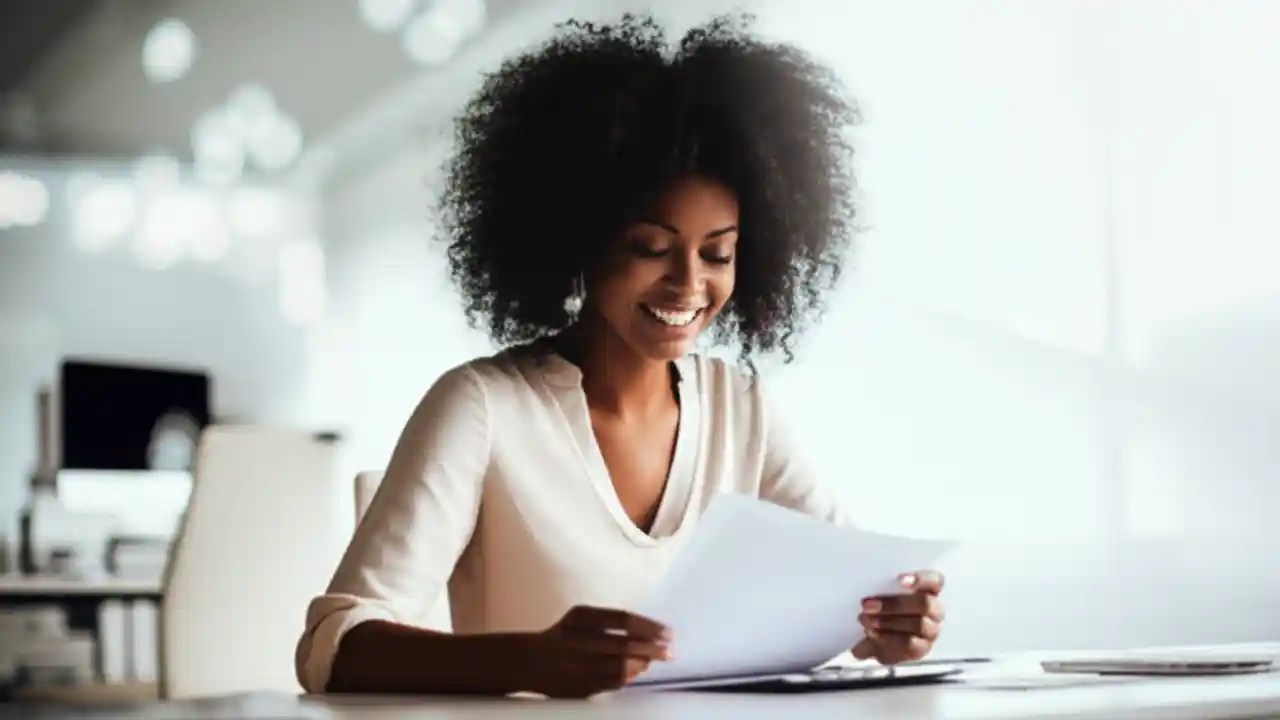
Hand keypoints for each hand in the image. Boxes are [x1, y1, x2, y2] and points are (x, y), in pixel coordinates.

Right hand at [515, 605, 672, 697]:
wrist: (530, 662)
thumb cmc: (564, 635)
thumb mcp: (582, 618)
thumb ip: (611, 622)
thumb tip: (649, 635)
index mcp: (580, 618)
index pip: (623, 619)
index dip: (649, 627)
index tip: (668, 632)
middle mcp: (578, 640)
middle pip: (625, 644)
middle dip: (653, 649)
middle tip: (670, 651)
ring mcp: (578, 666)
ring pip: (621, 667)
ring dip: (642, 664)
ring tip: (652, 661)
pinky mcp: (579, 687)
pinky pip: (613, 683)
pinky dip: (629, 677)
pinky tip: (635, 671)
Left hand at [852, 570, 945, 664]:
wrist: (870, 638)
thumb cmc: (877, 609)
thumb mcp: (876, 594)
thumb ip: (878, 585)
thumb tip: (863, 577)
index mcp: (926, 590)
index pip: (934, 580)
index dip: (922, 579)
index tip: (899, 580)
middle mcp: (933, 609)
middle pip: (925, 604)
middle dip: (894, 604)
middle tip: (867, 605)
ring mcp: (930, 631)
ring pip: (919, 624)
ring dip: (888, 622)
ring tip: (865, 620)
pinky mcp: (921, 649)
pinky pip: (910, 644)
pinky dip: (888, 639)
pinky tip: (872, 634)